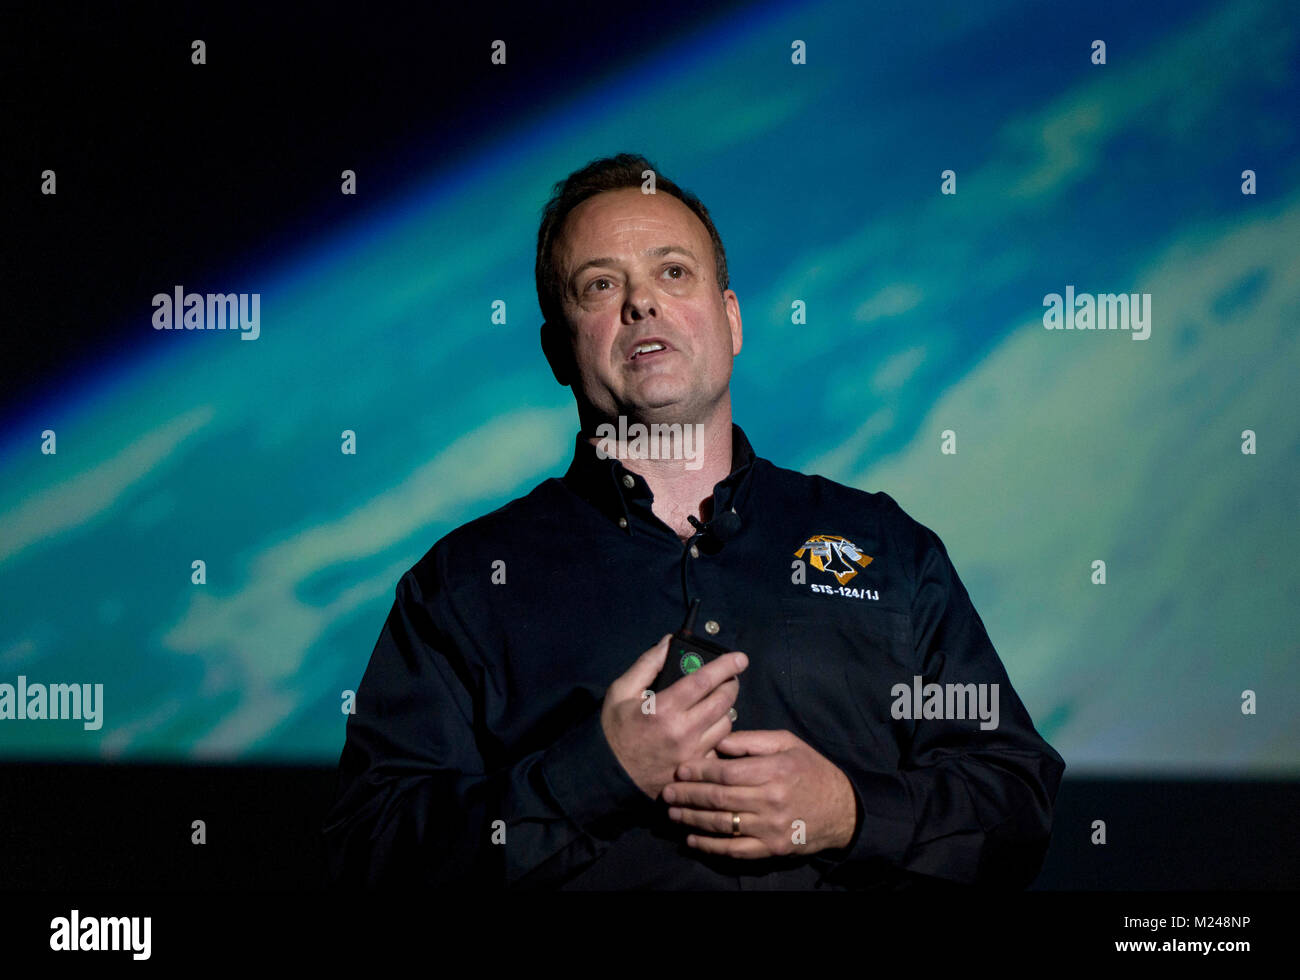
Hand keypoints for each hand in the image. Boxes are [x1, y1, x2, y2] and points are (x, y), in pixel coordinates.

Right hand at [601, 634, 747, 800]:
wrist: (608, 775)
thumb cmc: (613, 731)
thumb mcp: (621, 691)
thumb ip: (647, 664)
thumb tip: (668, 643)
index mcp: (663, 709)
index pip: (703, 680)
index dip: (725, 665)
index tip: (740, 658)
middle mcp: (682, 732)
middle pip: (724, 701)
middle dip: (731, 685)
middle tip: (728, 679)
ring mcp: (692, 754)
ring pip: (726, 725)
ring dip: (725, 710)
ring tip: (714, 704)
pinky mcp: (695, 770)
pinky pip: (719, 748)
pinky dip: (717, 736)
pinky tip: (706, 730)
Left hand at [662, 729, 857, 857]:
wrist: (842, 809)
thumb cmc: (811, 770)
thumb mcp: (787, 743)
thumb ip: (752, 741)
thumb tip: (718, 742)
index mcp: (774, 770)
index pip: (726, 771)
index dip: (699, 771)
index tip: (679, 769)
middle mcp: (770, 800)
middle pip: (718, 798)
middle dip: (688, 795)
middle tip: (666, 792)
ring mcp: (770, 827)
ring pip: (721, 824)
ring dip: (692, 819)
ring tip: (673, 813)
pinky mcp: (771, 848)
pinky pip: (734, 850)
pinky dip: (710, 846)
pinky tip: (692, 839)